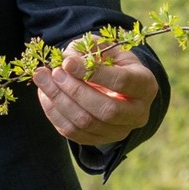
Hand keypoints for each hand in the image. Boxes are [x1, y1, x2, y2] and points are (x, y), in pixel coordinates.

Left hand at [33, 43, 155, 146]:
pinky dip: (54, 113)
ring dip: (59, 101)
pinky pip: (73, 133)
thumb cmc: (110, 62)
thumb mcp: (105, 48)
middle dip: (75, 90)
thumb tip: (68, 62)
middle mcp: (138, 113)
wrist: (115, 86)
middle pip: (106, 110)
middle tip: (55, 72)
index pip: (122, 82)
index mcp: (145, 85)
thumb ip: (89, 50)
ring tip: (43, 79)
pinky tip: (45, 94)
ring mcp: (120, 131)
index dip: (94, 73)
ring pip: (87, 123)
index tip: (68, 63)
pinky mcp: (100, 140)